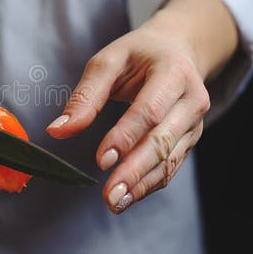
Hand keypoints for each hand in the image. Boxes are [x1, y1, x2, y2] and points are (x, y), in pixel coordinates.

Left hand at [46, 0, 237, 213]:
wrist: (179, 50)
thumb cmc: (139, 55)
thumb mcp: (109, 61)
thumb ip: (85, 96)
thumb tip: (57, 130)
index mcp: (173, 72)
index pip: (150, 111)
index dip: (126, 136)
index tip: (101, 160)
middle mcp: (191, 99)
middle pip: (163, 141)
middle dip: (135, 171)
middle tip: (109, 196)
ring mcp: (194, 123)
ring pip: (169, 159)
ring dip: (142, 185)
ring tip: (115, 203)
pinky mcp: (190, 139)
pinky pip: (171, 166)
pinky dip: (149, 184)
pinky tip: (128, 197)